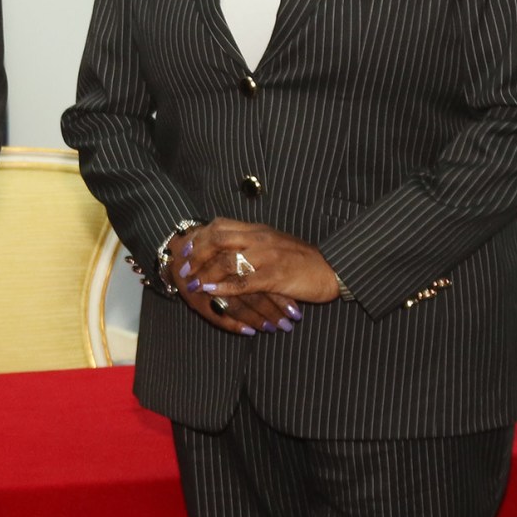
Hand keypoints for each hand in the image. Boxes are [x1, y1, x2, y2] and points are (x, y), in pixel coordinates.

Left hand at [171, 219, 339, 329]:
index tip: (185, 248)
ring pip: (227, 260)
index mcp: (258, 230)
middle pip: (218, 239)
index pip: (220, 225)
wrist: (333, 268)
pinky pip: (244, 281)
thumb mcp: (274, 244)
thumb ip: (252, 242)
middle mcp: (260, 238)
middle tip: (184, 268)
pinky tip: (212, 291)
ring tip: (193, 283)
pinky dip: (224, 286)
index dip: (199, 236)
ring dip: (205, 272)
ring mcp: (268, 256)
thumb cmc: (303, 260)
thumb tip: (225, 248)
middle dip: (196, 254)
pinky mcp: (275, 275)